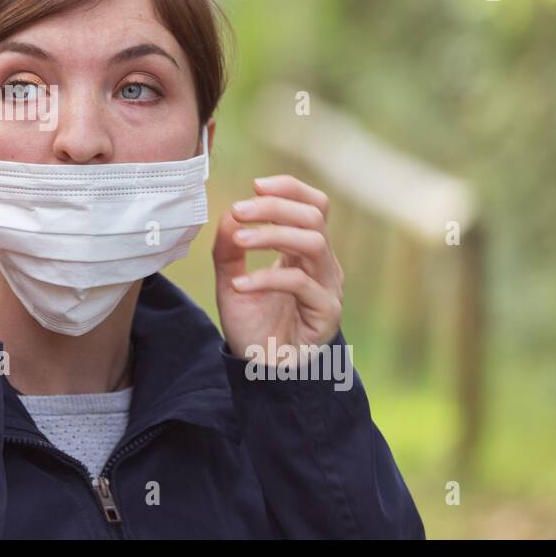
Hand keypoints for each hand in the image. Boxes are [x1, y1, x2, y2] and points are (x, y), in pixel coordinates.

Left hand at [212, 174, 343, 362]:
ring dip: (273, 234)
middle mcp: (321, 264)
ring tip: (240, 240)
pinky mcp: (326, 313)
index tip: (255, 185)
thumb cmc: (254, 325)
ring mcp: (327, 287)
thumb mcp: (230, 281)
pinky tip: (239, 285)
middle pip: (314, 217)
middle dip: (274, 207)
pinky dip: (267, 278)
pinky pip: (301, 284)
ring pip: (314, 243)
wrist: (265, 371)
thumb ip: (228, 250)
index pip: (313, 205)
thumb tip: (229, 215)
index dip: (290, 189)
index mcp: (304, 251)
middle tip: (239, 209)